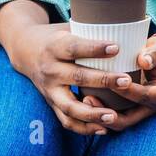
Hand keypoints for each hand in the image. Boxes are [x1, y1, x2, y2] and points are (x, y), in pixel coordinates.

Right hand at [9, 22, 141, 135]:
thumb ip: (92, 30)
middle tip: (126, 81)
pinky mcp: (51, 103)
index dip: (95, 48)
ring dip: (92, 113)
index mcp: (56, 47)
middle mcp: (51, 69)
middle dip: (103, 80)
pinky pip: (66, 121)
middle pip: (77, 77)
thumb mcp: (69, 27)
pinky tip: (104, 129)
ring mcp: (49, 89)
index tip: (117, 47)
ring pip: (70, 106)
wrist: (26, 50)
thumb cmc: (59, 36)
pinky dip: (84, 127)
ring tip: (114, 116)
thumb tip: (129, 26)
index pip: (75, 47)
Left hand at [81, 30, 155, 131]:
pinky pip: (111, 117)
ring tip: (85, 99)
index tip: (112, 83)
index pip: (144, 97)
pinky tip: (84, 101)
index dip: (128, 92)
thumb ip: (154, 54)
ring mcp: (138, 111)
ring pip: (116, 122)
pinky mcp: (127, 110)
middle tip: (89, 99)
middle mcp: (150, 108)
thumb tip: (143, 61)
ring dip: (100, 116)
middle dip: (108, 115)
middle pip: (128, 120)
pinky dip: (99, 113)